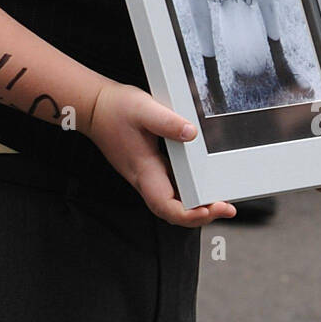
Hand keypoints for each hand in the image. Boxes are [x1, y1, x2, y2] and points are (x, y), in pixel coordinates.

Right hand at [86, 81, 236, 225]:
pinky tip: (200, 180)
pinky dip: (187, 189)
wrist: (94, 106)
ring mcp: (146, 174)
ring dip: (196, 205)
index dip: (191, 215)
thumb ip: (167, 122)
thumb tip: (192, 134)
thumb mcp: (143, 109)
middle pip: (174, 211)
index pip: (168, 207)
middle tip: (226, 207)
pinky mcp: (148, 166)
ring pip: (173, 201)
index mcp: (144, 171)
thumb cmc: (114, 109)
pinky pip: (171, 186)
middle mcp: (145, 178)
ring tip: (219, 198)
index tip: (213, 208)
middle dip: (201, 215)